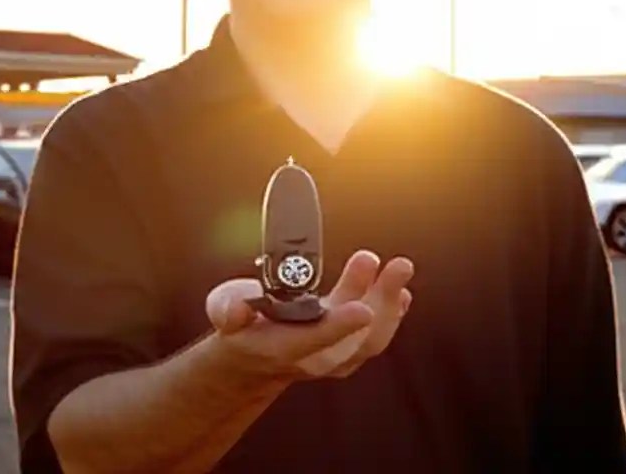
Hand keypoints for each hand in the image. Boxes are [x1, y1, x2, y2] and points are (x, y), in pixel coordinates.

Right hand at [204, 250, 413, 383]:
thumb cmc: (242, 327)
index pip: (315, 339)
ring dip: (390, 302)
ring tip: (399, 269)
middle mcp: (315, 357)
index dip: (339, 325)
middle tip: (390, 264)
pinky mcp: (350, 347)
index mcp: (282, 347)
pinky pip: (377, 336)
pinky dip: (393, 312)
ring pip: (372, 338)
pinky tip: (401, 289)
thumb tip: (238, 308)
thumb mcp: (223, 311)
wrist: (254, 360)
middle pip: (355, 338)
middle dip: (378, 301)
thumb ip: (228, 308)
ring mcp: (336, 356)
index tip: (361, 308)